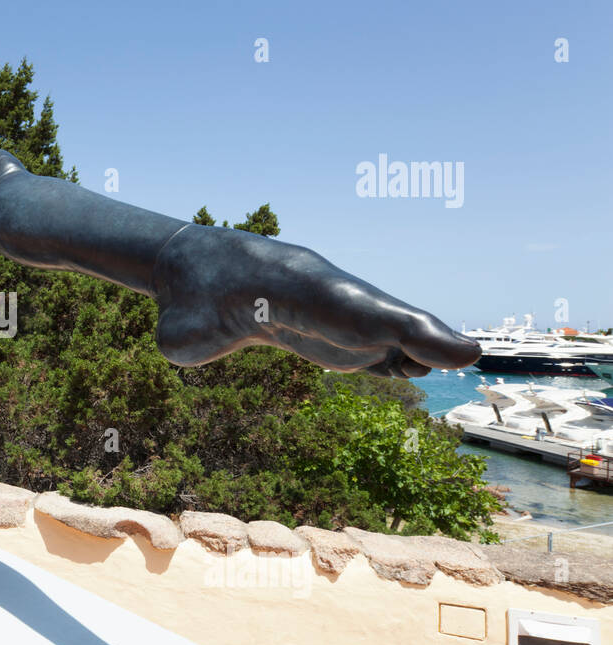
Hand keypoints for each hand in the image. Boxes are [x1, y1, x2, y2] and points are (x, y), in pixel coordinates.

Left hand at [154, 225, 479, 377]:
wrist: (194, 275)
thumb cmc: (189, 302)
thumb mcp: (177, 329)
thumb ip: (186, 339)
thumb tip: (187, 344)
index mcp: (285, 291)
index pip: (345, 306)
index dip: (384, 324)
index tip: (412, 333)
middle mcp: (319, 298)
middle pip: (376, 315)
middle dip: (418, 334)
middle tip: (467, 354)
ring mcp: (330, 315)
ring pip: (380, 329)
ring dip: (416, 347)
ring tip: (457, 359)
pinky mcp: (329, 335)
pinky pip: (371, 345)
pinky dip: (399, 356)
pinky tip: (417, 369)